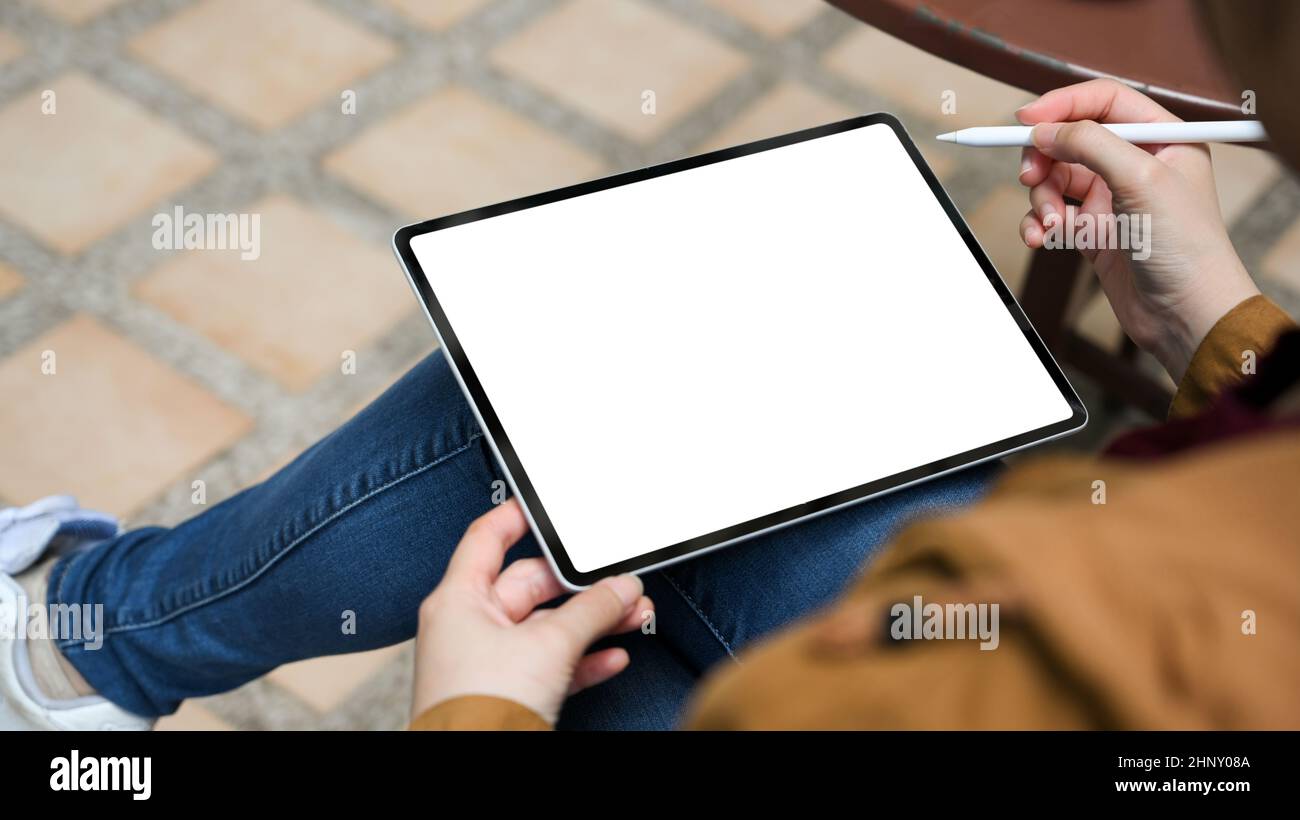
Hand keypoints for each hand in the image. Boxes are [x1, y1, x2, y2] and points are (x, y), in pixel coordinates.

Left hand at [411, 499, 652, 724]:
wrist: (474, 771)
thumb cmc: (483, 708)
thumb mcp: (550, 645)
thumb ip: (592, 611)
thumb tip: (623, 588)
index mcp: (460, 599)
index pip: (487, 538)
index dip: (517, 515)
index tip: (547, 504)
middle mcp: (469, 625)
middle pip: (530, 585)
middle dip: (581, 586)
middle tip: (620, 583)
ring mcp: (488, 660)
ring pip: (547, 627)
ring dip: (592, 623)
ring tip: (633, 617)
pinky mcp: (508, 692)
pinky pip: (550, 664)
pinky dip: (583, 660)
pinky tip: (614, 657)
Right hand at [1016, 79, 1259, 381]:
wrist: (1185, 314)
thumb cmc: (1184, 247)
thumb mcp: (1141, 179)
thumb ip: (1091, 144)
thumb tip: (1043, 130)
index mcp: (1163, 139)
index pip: (1105, 101)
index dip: (1063, 105)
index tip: (1025, 119)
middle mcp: (1137, 164)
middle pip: (1072, 140)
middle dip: (1044, 158)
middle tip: (1030, 176)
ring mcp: (1113, 199)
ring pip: (1056, 180)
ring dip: (1042, 200)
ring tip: (1050, 225)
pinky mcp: (1094, 232)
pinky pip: (1052, 215)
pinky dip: (1039, 225)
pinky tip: (1041, 239)